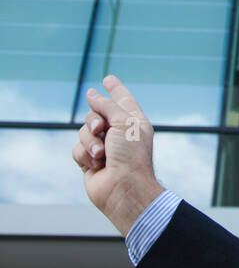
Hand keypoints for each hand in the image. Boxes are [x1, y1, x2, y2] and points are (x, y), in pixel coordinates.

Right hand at [72, 74, 162, 235]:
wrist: (122, 188)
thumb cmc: (130, 155)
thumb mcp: (124, 122)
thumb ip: (107, 105)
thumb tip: (91, 93)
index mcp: (133, 122)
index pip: (122, 99)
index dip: (115, 89)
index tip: (108, 79)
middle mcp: (118, 133)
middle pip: (95, 113)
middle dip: (94, 119)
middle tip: (100, 128)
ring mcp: (103, 147)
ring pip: (83, 131)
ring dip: (90, 141)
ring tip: (101, 154)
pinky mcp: (89, 161)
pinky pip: (77, 148)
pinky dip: (84, 155)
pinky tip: (96, 165)